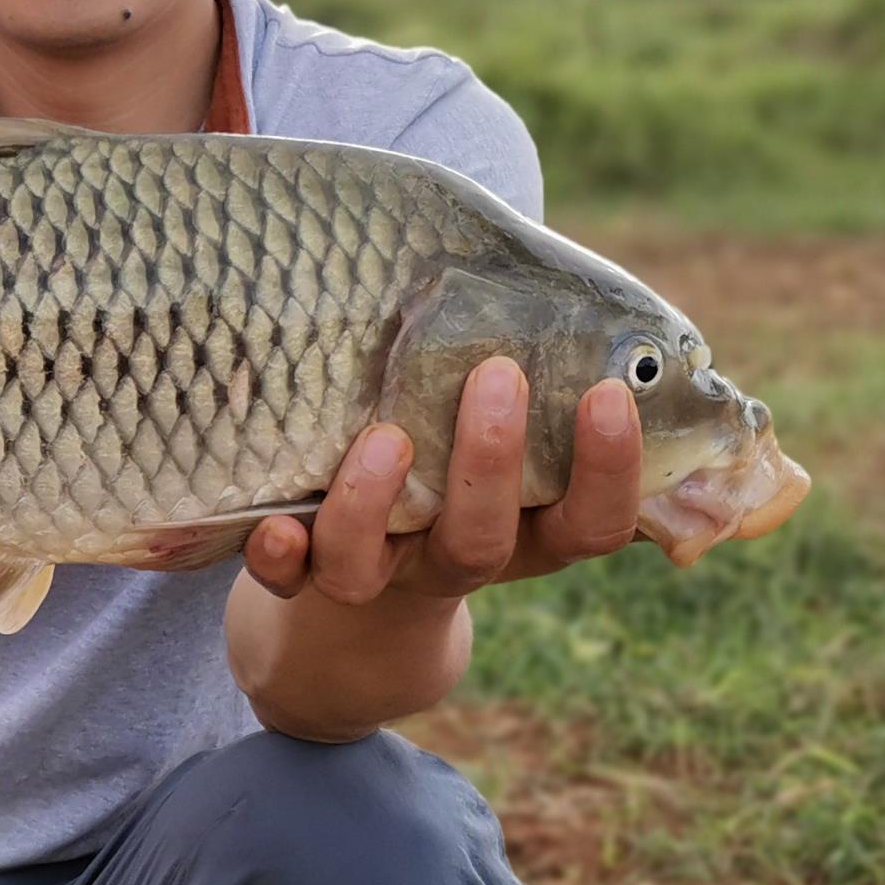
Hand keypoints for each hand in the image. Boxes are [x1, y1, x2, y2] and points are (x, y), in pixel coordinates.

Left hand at [240, 359, 643, 607]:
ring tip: (385, 437)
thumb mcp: (522, 423)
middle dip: (490, 460)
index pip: (592, 520)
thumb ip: (558, 378)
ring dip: (374, 501)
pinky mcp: (308, 567)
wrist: (377, 547)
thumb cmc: (468, 449)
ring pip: (373, 562)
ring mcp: (378, 567)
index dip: (610, 470)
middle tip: (497, 375)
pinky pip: (286, 578)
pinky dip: (279, 557)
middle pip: (481, 538)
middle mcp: (455, 553)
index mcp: (529, 527)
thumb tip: (605, 306)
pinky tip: (273, 526)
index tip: (608, 393)